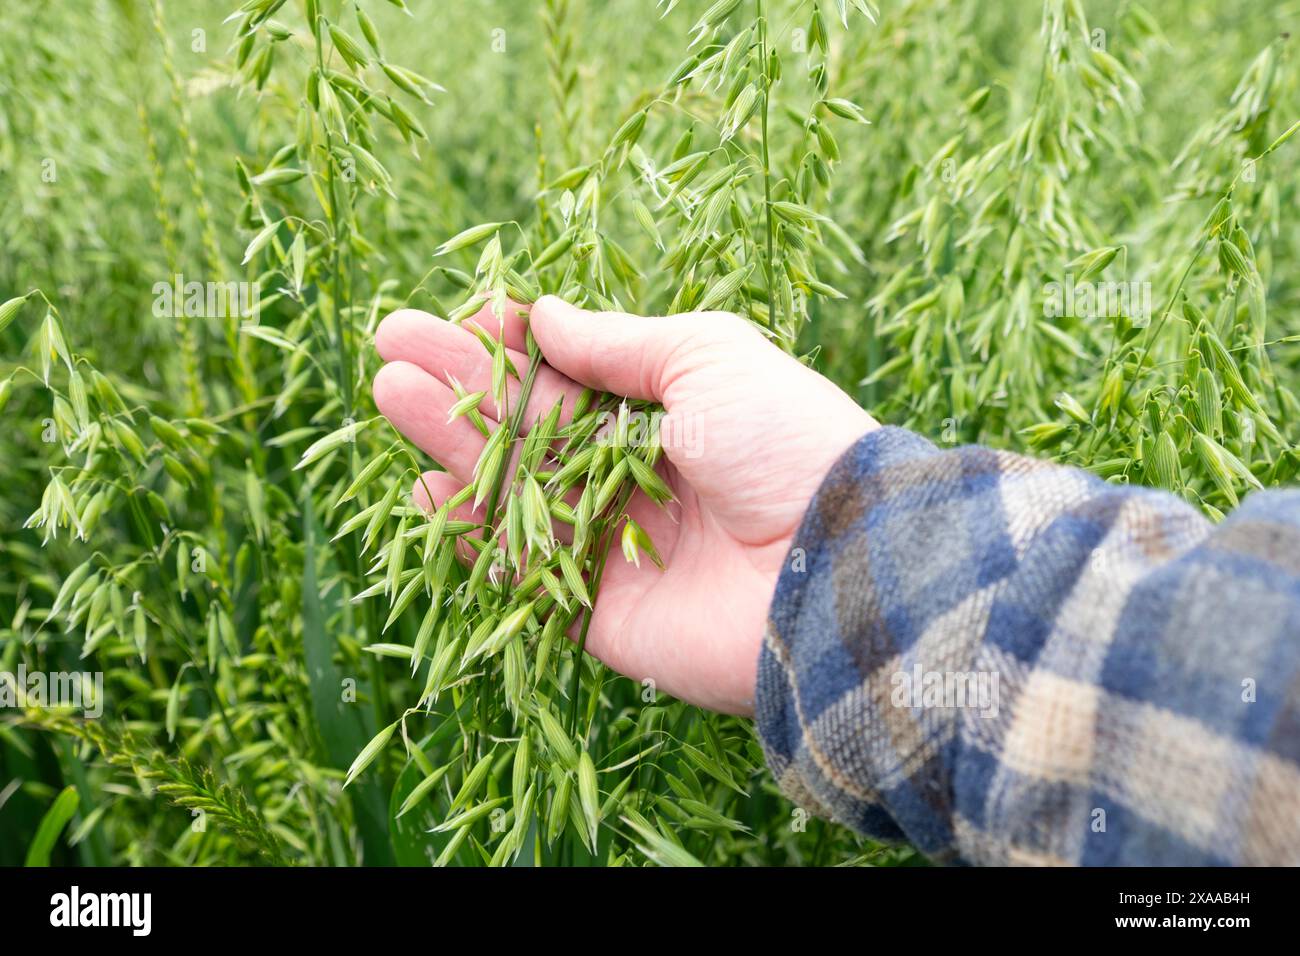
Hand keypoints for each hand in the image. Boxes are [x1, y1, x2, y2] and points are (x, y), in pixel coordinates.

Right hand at [373, 296, 876, 714]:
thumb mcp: (710, 358)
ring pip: (516, 488)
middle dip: (464, 382)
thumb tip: (544, 315)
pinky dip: (473, 537)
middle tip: (391, 340)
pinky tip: (425, 490)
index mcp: (670, 412)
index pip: (574, 374)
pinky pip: (524, 572)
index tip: (464, 312)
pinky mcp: (602, 612)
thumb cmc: (784, 442)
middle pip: (531, 424)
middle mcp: (638, 476)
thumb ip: (621, 344)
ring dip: (454, 443)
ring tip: (389, 391)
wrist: (832, 566)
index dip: (516, 344)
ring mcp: (616, 543)